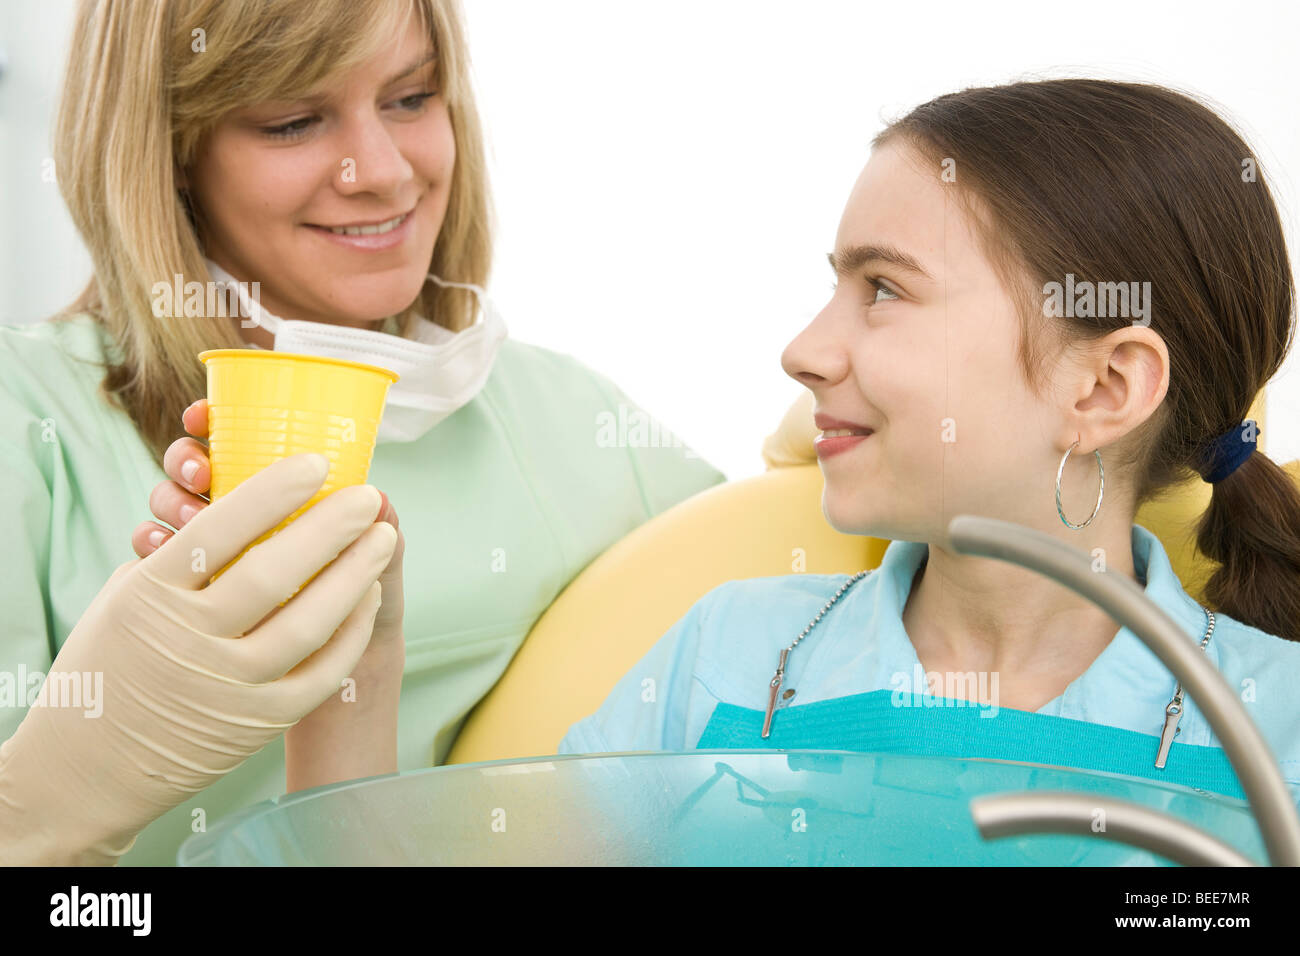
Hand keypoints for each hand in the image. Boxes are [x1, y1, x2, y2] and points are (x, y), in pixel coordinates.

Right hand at [133, 400, 406, 790]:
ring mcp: (225, 686)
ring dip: (355, 575)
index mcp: (148, 595)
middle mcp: (187, 640)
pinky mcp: (257, 722)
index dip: (272, 492)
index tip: (316, 464)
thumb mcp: (126, 597)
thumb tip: (254, 502)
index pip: (217, 530)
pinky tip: (367, 595)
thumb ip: (180, 555)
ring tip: (383, 538)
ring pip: (306, 624)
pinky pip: (320, 673)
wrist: (87, 770)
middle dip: (330, 527)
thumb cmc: (111, 662)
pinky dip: (351, 631)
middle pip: (271, 572)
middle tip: (367, 495)